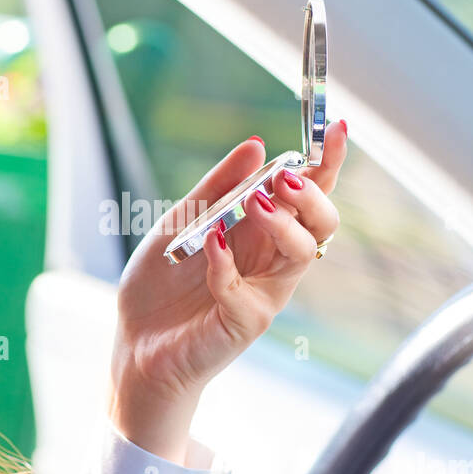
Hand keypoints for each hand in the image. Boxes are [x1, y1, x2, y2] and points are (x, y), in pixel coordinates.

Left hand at [108, 121, 348, 462]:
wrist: (135, 345)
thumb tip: (258, 144)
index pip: (308, 195)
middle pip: (322, 224)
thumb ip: (218, 187)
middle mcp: (273, 261)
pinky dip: (226, 263)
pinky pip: (246, 289)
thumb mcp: (182, 222)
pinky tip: (209, 244)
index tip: (337, 128)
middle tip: (283, 177)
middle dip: (313, 195)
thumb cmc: (161, 286)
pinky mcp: (245, 322)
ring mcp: (265, 293)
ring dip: (283, 223)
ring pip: (303, 253)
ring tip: (254, 201)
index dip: (328, 164)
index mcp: (262, 232)